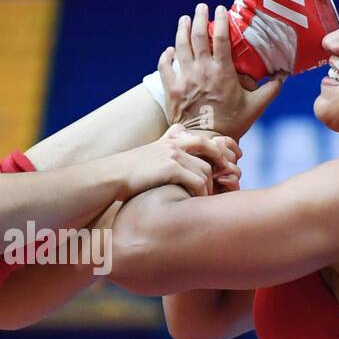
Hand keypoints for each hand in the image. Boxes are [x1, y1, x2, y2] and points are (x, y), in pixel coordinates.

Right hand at [118, 123, 240, 198]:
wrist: (112, 177)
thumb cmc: (129, 172)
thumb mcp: (148, 154)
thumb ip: (164, 146)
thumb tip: (175, 143)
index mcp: (170, 140)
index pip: (202, 139)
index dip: (216, 149)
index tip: (224, 162)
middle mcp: (174, 143)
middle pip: (209, 149)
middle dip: (221, 163)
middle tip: (225, 178)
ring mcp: (173, 155)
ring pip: (205, 169)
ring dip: (209, 184)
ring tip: (206, 196)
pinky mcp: (170, 168)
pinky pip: (197, 181)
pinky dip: (201, 192)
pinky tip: (197, 200)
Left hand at [159, 3, 287, 137]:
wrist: (204, 141)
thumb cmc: (231, 124)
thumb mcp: (256, 107)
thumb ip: (271, 89)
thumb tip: (284, 75)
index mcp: (222, 72)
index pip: (220, 38)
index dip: (220, 20)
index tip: (221, 8)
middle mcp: (201, 71)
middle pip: (197, 36)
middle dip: (199, 17)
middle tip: (201, 7)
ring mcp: (184, 79)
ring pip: (180, 46)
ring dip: (182, 30)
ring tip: (184, 19)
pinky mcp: (171, 89)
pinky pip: (165, 67)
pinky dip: (166, 55)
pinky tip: (170, 49)